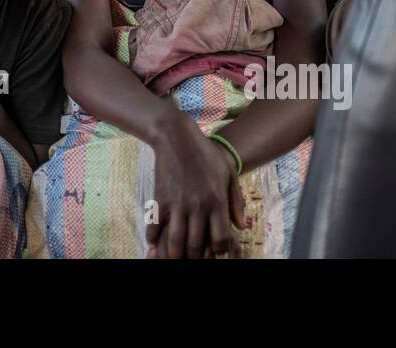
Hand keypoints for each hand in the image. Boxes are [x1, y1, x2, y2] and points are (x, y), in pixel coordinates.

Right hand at [147, 113, 247, 258]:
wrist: (176, 136)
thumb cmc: (205, 153)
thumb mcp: (228, 172)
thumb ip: (236, 200)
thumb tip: (241, 226)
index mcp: (217, 201)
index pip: (220, 239)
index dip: (218, 251)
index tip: (214, 251)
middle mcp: (198, 205)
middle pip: (196, 245)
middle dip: (194, 258)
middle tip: (193, 259)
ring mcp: (177, 203)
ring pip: (175, 240)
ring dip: (174, 254)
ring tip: (174, 258)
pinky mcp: (160, 198)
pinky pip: (155, 226)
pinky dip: (154, 238)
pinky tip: (155, 243)